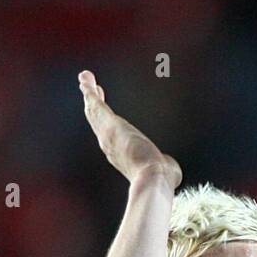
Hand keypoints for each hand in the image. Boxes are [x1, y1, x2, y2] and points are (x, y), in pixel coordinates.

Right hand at [79, 71, 180, 188]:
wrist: (152, 179)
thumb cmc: (160, 179)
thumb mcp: (163, 169)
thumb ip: (165, 166)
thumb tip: (172, 170)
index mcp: (119, 154)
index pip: (108, 133)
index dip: (104, 119)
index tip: (102, 108)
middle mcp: (108, 145)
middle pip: (97, 119)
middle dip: (92, 103)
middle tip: (88, 87)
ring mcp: (106, 135)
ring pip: (94, 110)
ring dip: (88, 93)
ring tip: (84, 77)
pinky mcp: (109, 125)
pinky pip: (96, 105)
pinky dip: (90, 92)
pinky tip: (86, 79)